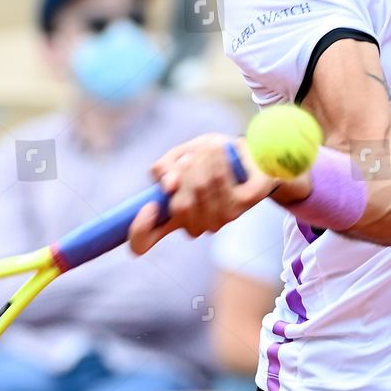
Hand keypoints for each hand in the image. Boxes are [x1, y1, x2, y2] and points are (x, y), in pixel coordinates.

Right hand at [127, 133, 276, 254]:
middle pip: (178, 206)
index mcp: (172, 217)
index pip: (142, 242)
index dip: (139, 230)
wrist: (251, 152)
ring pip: (200, 188)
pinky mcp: (242, 205)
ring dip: (201, 160)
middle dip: (182, 172)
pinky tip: (221, 150)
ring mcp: (220, 219)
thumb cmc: (211, 157)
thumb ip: (166, 167)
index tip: (149, 206)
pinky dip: (216, 158)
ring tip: (209, 148)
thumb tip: (168, 185)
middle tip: (189, 158)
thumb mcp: (181, 155)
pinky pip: (220, 180)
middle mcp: (195, 225)